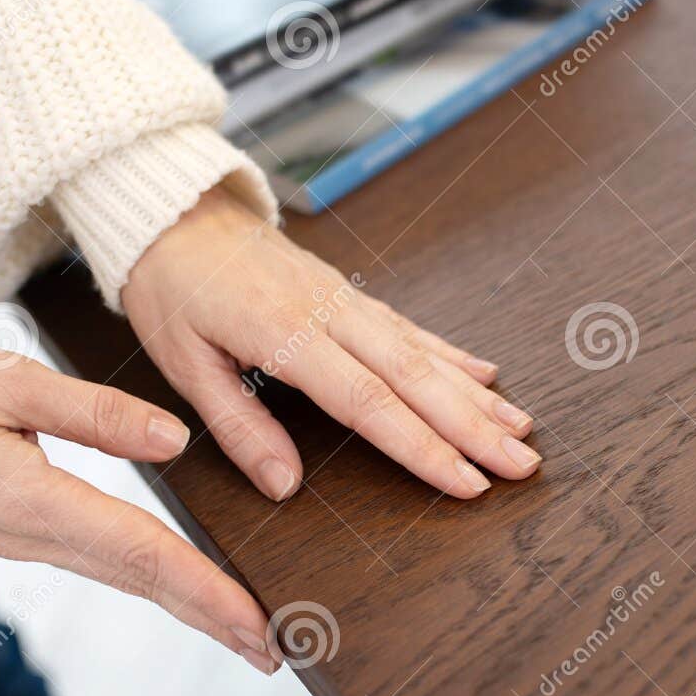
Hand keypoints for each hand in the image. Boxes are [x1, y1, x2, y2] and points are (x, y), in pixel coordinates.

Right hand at [0, 341, 280, 673]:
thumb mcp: (7, 381)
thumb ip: (93, 412)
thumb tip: (174, 440)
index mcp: (36, 501)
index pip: (143, 553)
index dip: (206, 590)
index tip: (257, 622)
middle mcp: (36, 535)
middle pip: (143, 581)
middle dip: (212, 617)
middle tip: (275, 651)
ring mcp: (28, 540)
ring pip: (125, 578)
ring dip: (188, 604)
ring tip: (245, 629)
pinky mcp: (24, 531)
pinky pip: (102, 564)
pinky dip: (152, 580)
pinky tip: (183, 588)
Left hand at [120, 186, 539, 501]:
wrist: (173, 210)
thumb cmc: (172, 288)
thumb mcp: (184, 364)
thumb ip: (238, 426)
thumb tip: (283, 485)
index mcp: (287, 334)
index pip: (368, 403)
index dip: (422, 447)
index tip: (466, 482)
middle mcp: (330, 314)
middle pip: (415, 379)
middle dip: (474, 428)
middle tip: (522, 467)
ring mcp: (346, 300)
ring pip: (424, 353)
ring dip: (477, 396)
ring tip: (523, 431)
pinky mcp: (349, 293)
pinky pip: (411, 328)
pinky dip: (454, 353)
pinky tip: (488, 375)